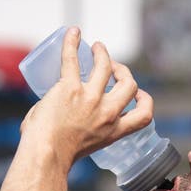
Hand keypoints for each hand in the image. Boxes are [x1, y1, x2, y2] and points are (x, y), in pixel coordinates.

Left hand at [19, 26, 153, 168]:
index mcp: (113, 132)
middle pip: (129, 85)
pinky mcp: (70, 88)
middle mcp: (106, 114)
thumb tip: (64, 117)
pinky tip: (73, 33)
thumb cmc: (56, 157)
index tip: (137, 93)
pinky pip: (73, 58)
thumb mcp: (84, 147)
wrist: (46, 156)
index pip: (143, 115)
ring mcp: (90, 99)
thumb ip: (85, 131)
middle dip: (123, 72)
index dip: (145, 100)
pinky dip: (72, 42)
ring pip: (105, 66)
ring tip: (96, 48)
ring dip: (102, 53)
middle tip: (111, 68)